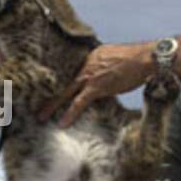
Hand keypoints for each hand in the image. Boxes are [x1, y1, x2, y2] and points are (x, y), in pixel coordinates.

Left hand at [39, 42, 156, 125]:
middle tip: (34, 102)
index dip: (62, 82)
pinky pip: (79, 102)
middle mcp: (86, 64)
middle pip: (63, 81)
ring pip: (66, 92)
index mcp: (90, 57)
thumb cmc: (136, 61)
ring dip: (52, 105)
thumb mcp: (116, 60)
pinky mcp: (97, 86)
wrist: (145, 58)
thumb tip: (105, 80)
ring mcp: (90, 75)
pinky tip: (63, 123)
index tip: (51, 89)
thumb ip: (106, 69)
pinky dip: (70, 113)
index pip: (72, 71)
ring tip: (41, 116)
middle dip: (49, 92)